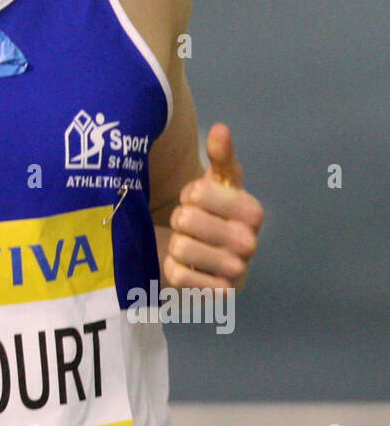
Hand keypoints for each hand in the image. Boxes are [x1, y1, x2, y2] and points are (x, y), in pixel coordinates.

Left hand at [163, 124, 263, 291]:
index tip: (197, 200)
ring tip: (186, 243)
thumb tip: (220, 130)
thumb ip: (220, 156)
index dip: (189, 194)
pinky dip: (172, 268)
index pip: (199, 192)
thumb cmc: (209, 212)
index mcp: (253, 212)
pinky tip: (183, 265)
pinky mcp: (217, 296)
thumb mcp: (215, 182)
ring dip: (175, 243)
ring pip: (181, 247)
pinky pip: (178, 275)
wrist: (203, 255)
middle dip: (180, 219)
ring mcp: (236, 272)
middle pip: (187, 219)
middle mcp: (250, 243)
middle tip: (188, 225)